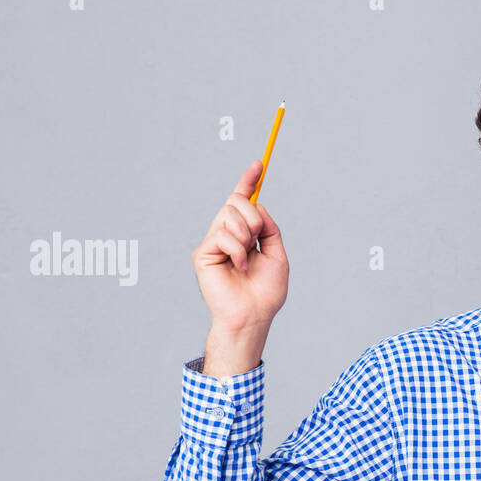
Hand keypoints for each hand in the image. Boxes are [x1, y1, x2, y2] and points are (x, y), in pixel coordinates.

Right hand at [191, 158, 289, 335]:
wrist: (253, 316)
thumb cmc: (265, 292)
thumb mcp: (277, 255)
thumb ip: (270, 229)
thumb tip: (258, 205)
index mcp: (244, 235)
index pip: (243, 203)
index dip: (249, 182)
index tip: (258, 164)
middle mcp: (226, 235)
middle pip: (236, 202)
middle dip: (252, 217)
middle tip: (256, 240)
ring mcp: (213, 243)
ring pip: (228, 214)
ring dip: (246, 236)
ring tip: (246, 259)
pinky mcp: (203, 253)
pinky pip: (221, 234)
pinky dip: (236, 250)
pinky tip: (239, 267)